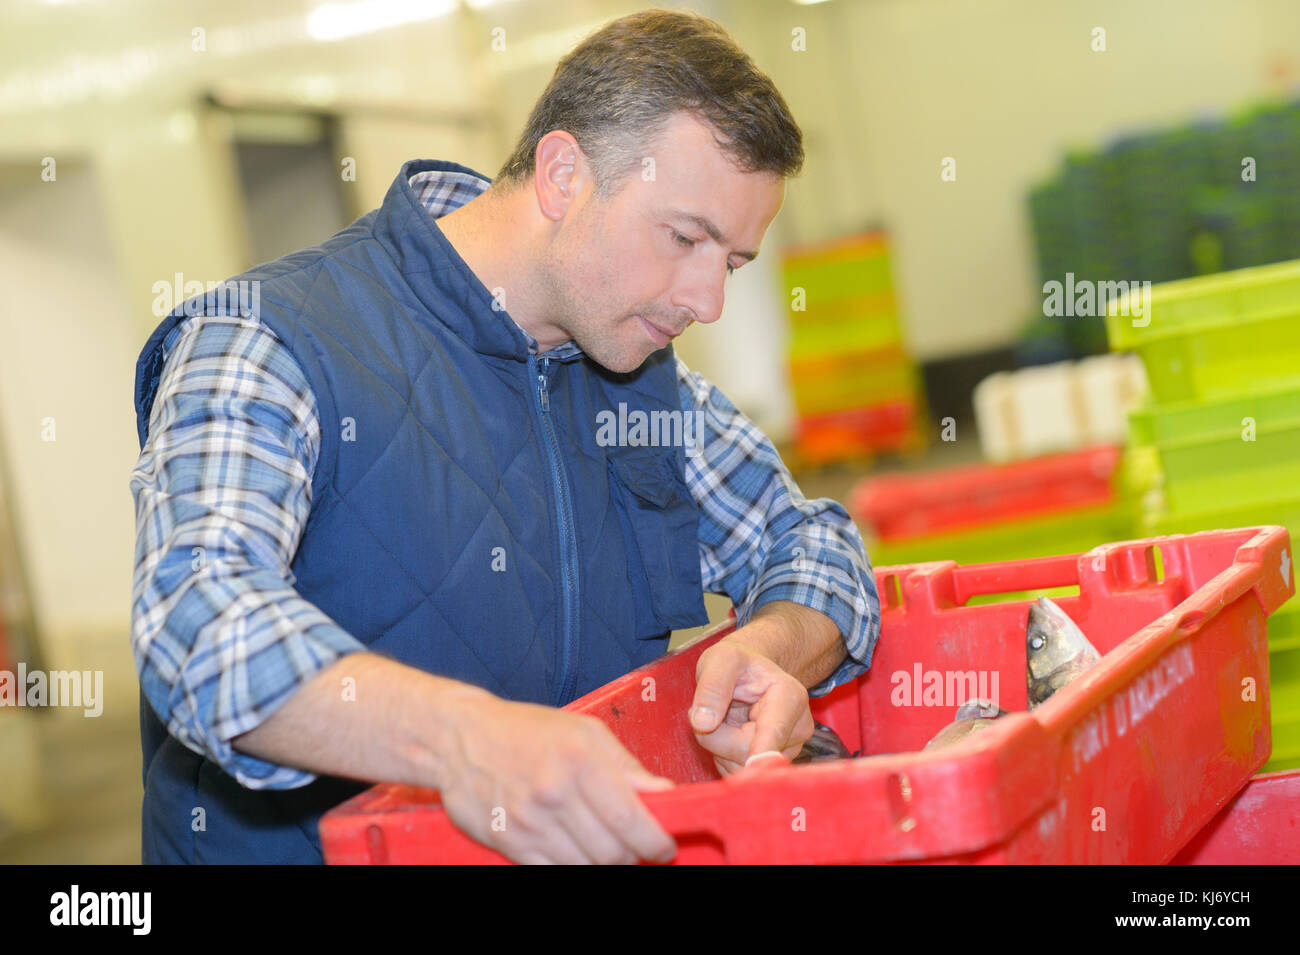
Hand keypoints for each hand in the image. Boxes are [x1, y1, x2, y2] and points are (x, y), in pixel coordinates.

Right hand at [437, 694, 676, 864]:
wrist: (459, 738)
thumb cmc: (527, 730)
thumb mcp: (584, 732)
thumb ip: (626, 766)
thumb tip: (665, 794)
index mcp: (581, 761)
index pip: (631, 821)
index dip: (656, 844)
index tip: (664, 847)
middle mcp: (555, 794)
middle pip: (612, 853)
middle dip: (633, 856)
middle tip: (635, 848)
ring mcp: (529, 823)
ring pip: (586, 868)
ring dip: (603, 865)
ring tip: (606, 848)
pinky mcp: (508, 844)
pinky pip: (552, 874)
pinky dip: (572, 869)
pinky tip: (576, 853)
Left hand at [689, 633, 814, 775]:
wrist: (746, 673)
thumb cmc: (736, 663)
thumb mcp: (720, 661)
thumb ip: (712, 688)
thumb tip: (703, 722)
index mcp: (790, 697)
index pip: (775, 731)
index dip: (761, 751)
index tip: (752, 765)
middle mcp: (796, 728)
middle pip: (749, 753)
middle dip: (718, 739)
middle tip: (707, 712)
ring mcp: (787, 749)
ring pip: (741, 767)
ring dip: (719, 749)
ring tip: (723, 719)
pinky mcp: (772, 764)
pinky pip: (738, 772)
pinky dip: (724, 757)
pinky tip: (728, 734)